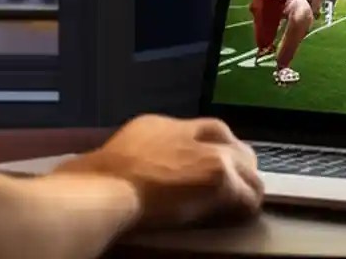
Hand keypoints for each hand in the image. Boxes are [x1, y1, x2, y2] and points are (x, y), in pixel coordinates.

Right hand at [54, 115, 263, 229]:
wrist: (103, 188)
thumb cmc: (96, 182)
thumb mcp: (120, 156)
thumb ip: (146, 157)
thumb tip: (149, 175)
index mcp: (160, 126)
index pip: (206, 130)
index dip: (217, 151)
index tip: (215, 170)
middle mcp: (188, 132)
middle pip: (234, 145)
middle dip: (238, 168)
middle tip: (231, 194)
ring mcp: (207, 152)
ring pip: (249, 170)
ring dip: (243, 189)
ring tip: (234, 209)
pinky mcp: (218, 176)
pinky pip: (249, 196)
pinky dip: (244, 208)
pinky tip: (234, 219)